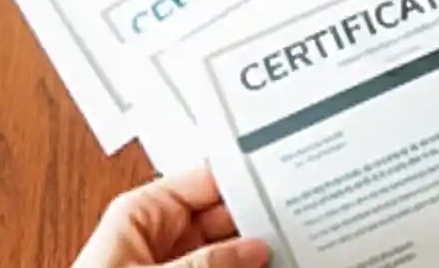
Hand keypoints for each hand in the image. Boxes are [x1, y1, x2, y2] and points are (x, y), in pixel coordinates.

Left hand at [73, 166, 268, 267]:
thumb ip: (208, 262)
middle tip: (294, 227)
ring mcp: (173, 263)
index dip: (245, 179)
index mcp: (143, 212)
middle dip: (257, 224)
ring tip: (285, 254)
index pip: (206, 180)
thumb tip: (253, 249)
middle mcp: (160, 234)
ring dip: (253, 255)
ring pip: (226, 251)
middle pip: (223, 217)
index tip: (283, 184)